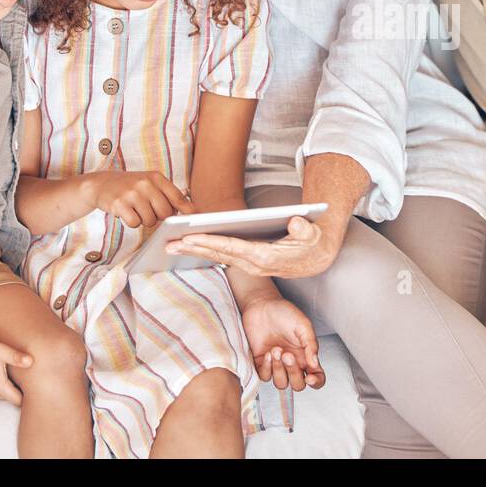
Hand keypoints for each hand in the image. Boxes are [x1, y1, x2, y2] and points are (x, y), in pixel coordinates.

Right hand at [0, 331, 32, 404]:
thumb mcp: (1, 351)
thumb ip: (17, 358)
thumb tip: (32, 362)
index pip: (19, 401)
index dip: (30, 397)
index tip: (40, 389)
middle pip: (12, 399)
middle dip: (23, 392)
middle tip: (36, 381)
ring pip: (4, 394)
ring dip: (13, 388)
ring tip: (24, 376)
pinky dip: (3, 385)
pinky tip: (8, 372)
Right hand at [84, 171, 193, 228]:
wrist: (102, 184)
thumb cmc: (131, 187)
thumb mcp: (150, 184)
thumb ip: (169, 195)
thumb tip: (191, 211)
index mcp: (156, 177)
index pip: (178, 197)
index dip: (188, 210)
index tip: (196, 218)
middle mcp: (145, 183)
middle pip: (166, 213)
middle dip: (159, 217)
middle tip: (148, 210)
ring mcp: (132, 193)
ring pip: (150, 220)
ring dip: (144, 220)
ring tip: (136, 209)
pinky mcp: (120, 204)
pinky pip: (135, 223)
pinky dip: (132, 222)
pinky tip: (126, 212)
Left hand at [167, 213, 339, 278]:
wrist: (317, 259)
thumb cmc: (312, 243)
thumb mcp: (312, 234)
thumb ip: (304, 229)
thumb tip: (296, 221)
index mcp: (265, 256)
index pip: (231, 248)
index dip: (209, 242)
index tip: (189, 237)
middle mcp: (254, 264)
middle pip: (218, 255)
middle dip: (192, 249)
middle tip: (167, 244)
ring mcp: (250, 266)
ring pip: (217, 257)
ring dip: (194, 252)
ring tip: (171, 245)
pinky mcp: (248, 263)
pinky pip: (223, 258)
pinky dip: (205, 252)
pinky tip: (190, 247)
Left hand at [240, 293, 324, 391]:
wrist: (261, 306)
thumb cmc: (284, 313)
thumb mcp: (303, 325)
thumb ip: (311, 344)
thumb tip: (315, 364)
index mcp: (306, 355)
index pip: (317, 377)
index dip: (316, 382)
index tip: (309, 377)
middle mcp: (293, 363)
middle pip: (297, 384)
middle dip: (293, 372)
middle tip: (288, 355)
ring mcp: (277, 365)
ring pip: (281, 383)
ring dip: (279, 370)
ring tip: (276, 350)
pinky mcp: (261, 364)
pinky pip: (265, 377)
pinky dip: (267, 368)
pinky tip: (268, 353)